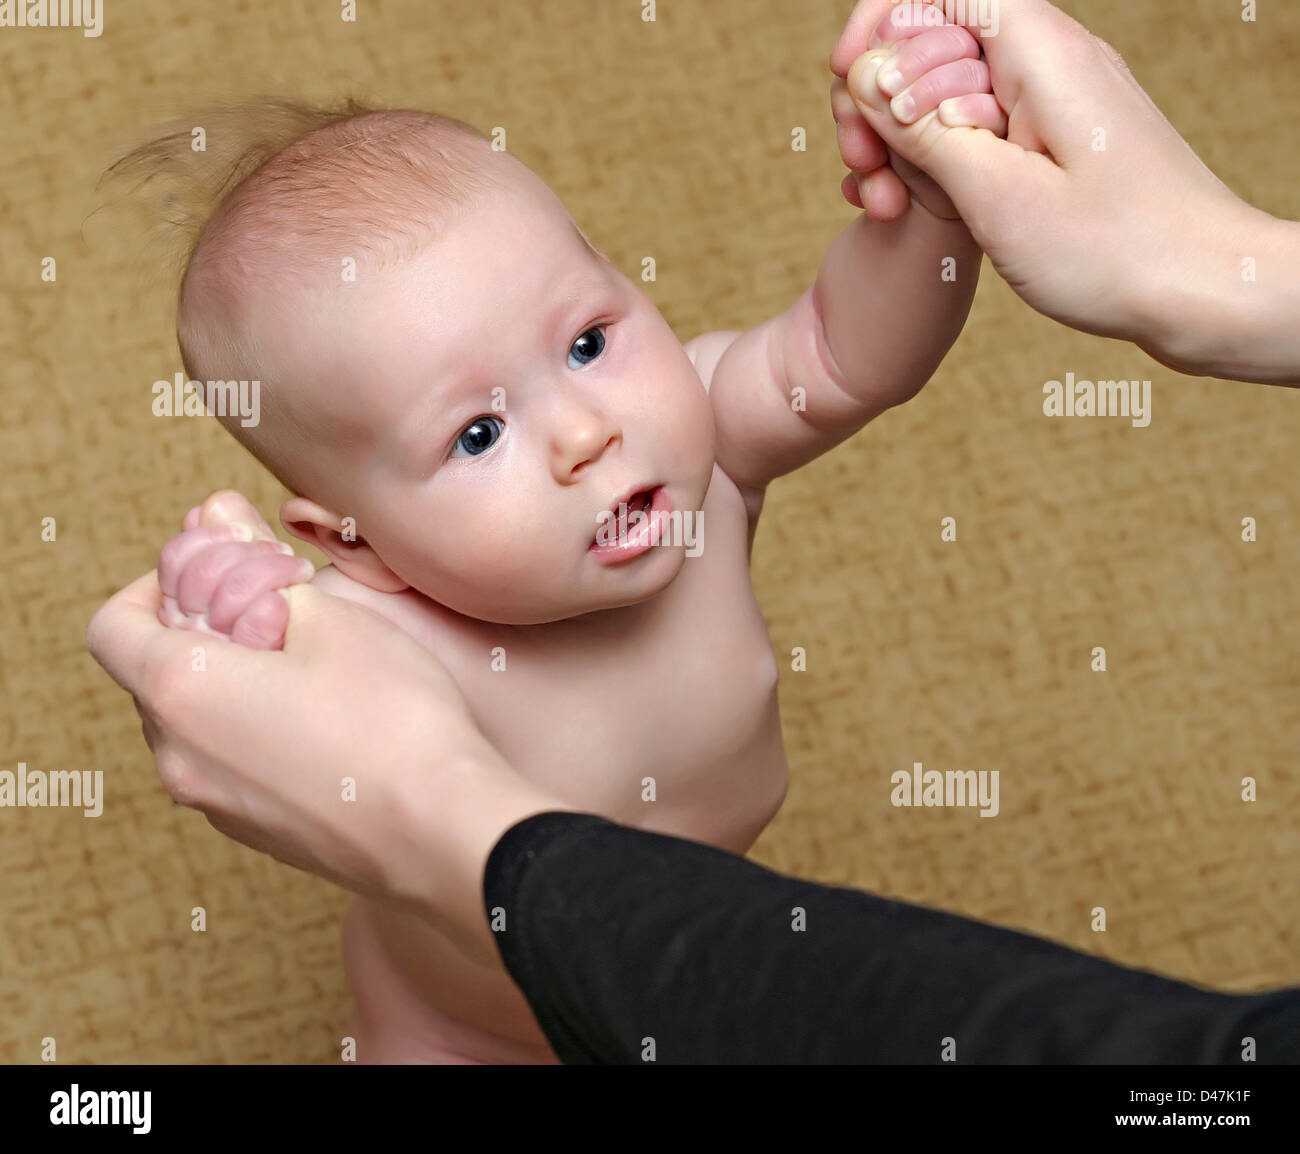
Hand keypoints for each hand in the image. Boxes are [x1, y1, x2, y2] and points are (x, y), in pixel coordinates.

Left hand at [87, 499, 571, 964]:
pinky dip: (255, 730)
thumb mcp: (329, 617)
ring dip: (231, 682)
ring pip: (194, 724)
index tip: (209, 573)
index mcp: (179, 692)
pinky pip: (230, 766)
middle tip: (273, 607)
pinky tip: (326, 721)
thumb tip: (216, 516)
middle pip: (154, 676)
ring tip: (308, 664)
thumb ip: (258, 567)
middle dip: (201, 630)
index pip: (111, 628)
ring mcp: (215, 805)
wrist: (441, 831)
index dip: (150, 585)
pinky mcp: (257, 831)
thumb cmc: (388, 718)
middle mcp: (178, 758)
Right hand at [831, 0, 1257, 366]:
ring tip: (883, 203)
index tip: (843, 83)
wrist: (1205, 293)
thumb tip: (867, 77)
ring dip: (902, 138)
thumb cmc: (1113, 252)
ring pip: (951, 87)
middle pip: (937, 37)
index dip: (880, 26)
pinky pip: (978, 127)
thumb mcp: (997, 195)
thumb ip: (923, 129)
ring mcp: (1054, 102)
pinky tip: (910, 210)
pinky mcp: (1055, 142)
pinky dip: (936, 160)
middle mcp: (1050, 61)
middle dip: (881, 94)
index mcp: (1040, 53)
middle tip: (858, 166)